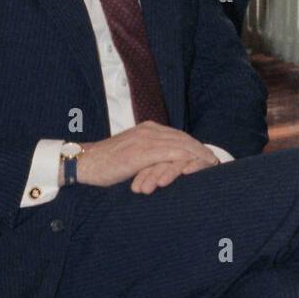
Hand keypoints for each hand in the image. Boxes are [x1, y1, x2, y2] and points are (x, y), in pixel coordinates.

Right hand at [76, 121, 216, 188]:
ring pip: (180, 144)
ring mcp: (146, 139)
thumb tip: (164, 168)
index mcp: (148, 129)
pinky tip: (195, 167)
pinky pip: (170, 153)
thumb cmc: (105, 164)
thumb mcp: (132, 156)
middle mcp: (149, 130)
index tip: (207, 156)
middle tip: (215, 161)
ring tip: (210, 164)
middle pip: (183, 138)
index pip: (178, 136)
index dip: (194, 146)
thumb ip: (149, 156)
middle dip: (200, 150)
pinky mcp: (142, 151)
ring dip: (198, 155)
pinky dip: (185, 159)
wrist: (83, 162)